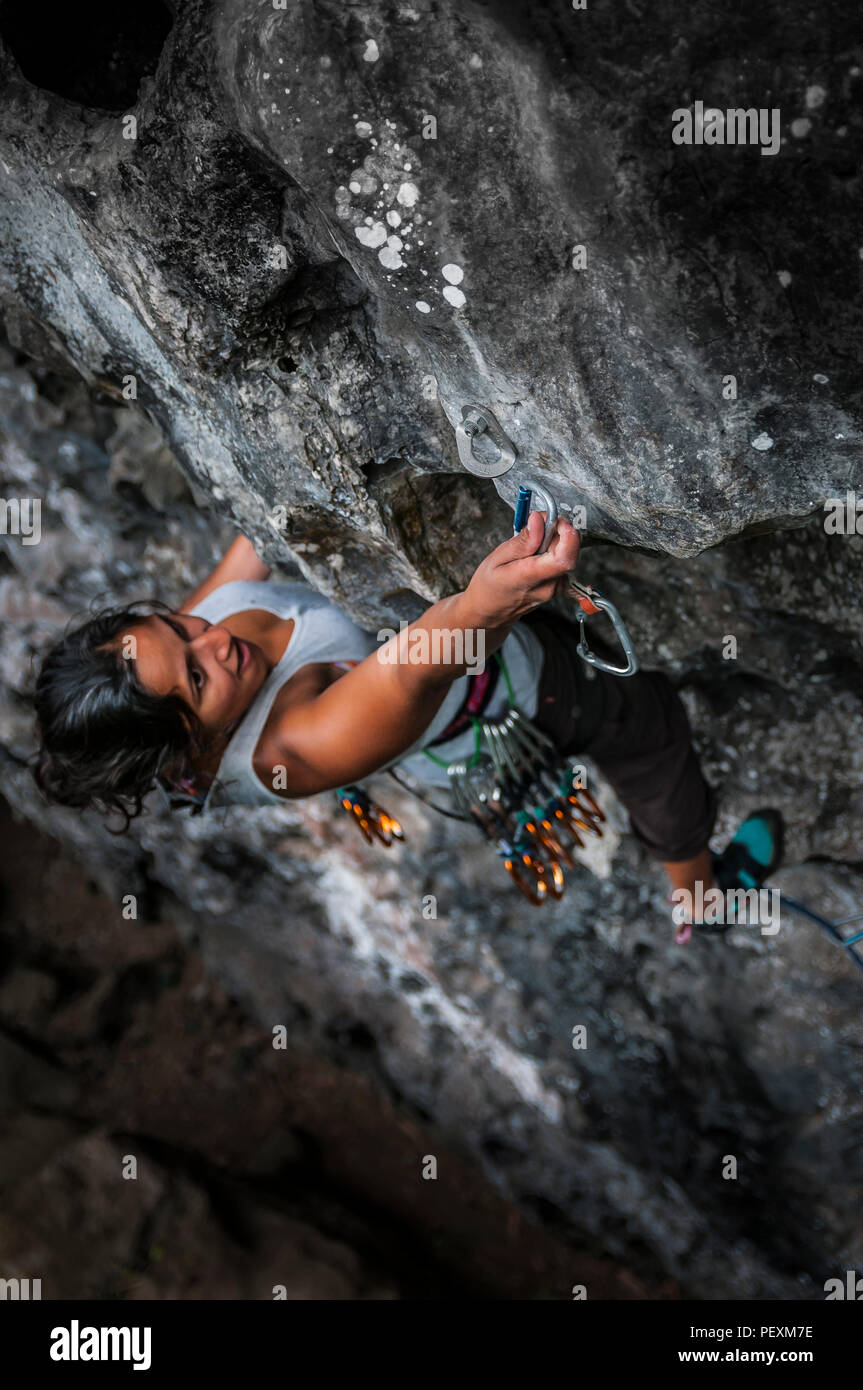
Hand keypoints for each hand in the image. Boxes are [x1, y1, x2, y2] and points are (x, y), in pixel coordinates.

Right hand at [464, 510, 580, 627]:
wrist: (491, 611)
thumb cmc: (489, 586)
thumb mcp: (497, 558)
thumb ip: (522, 541)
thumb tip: (539, 521)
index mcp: (530, 578)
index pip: (564, 559)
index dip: (567, 535)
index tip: (557, 520)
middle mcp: (548, 586)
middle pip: (568, 552)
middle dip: (557, 532)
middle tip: (537, 526)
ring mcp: (555, 588)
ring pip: (567, 554)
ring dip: (553, 542)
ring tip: (531, 546)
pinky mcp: (559, 586)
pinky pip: (563, 561)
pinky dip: (552, 552)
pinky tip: (536, 556)